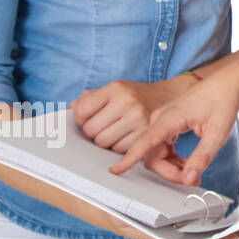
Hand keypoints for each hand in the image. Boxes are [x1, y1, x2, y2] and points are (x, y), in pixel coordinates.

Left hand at [72, 75, 198, 152]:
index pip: (81, 111)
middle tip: (103, 126)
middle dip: (93, 132)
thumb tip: (67, 113)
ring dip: (105, 141)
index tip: (87, 118)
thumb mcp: (115, 89)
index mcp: (116, 88)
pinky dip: (118, 147)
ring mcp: (139, 119)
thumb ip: (89, 99)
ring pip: (103, 143)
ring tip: (116, 131)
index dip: (80, 119)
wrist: (170, 96)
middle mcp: (128, 102)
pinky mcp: (147, 134)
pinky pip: (119, 150)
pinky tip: (126, 136)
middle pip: (91, 131)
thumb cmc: (136, 95)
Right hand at [109, 71, 238, 184]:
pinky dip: (172, 160)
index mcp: (170, 117)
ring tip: (193, 170)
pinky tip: (187, 162)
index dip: (130, 158)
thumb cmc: (222, 102)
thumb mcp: (218, 133)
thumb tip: (188, 179)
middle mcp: (159, 119)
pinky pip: (160, 149)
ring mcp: (160, 122)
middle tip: (193, 179)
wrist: (226, 84)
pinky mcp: (165, 126)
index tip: (115, 170)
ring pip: (156, 155)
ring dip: (171, 167)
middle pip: (152, 156)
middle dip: (170, 172)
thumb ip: (202, 157)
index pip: (145, 142)